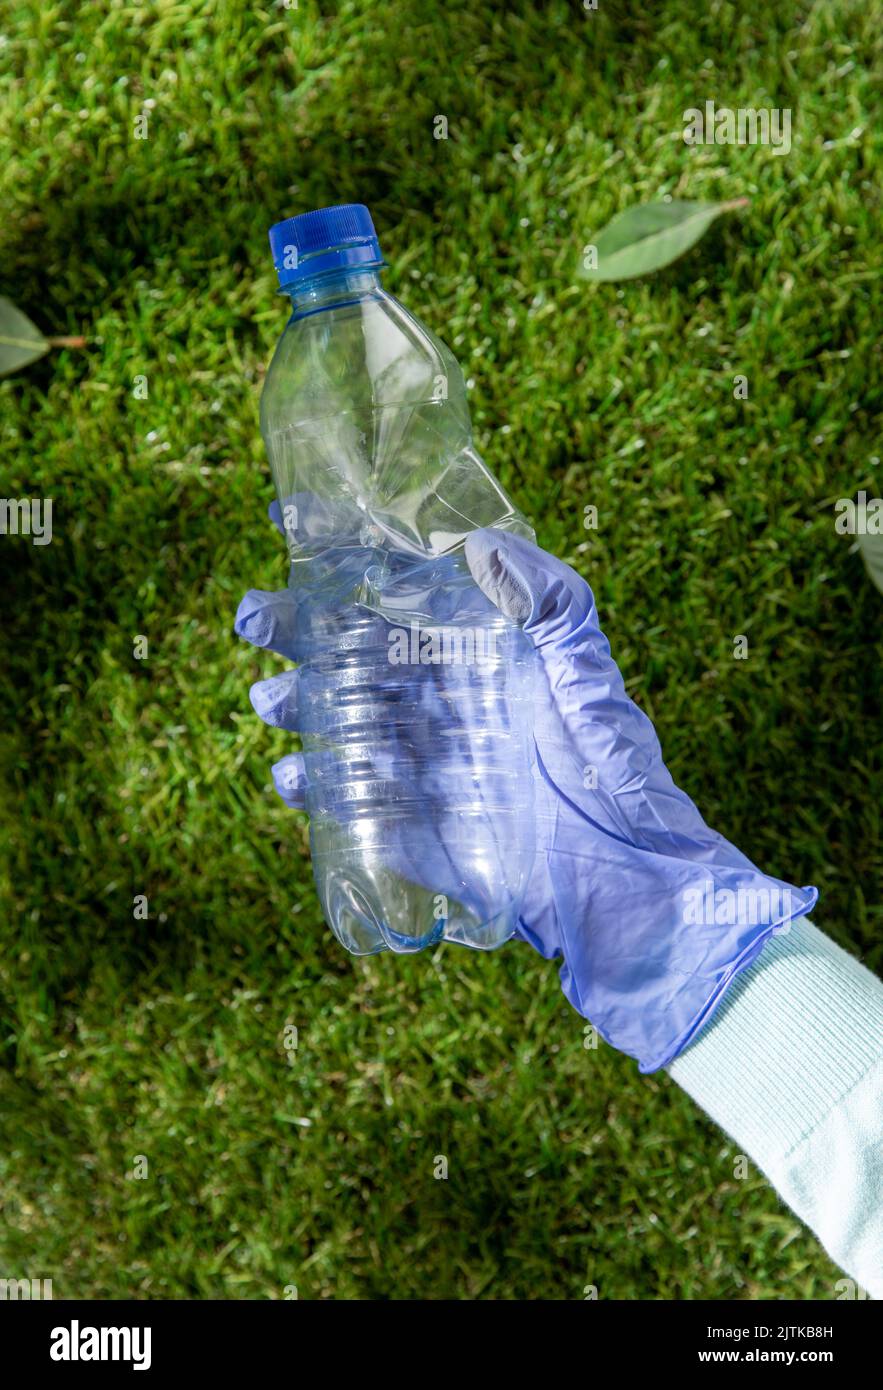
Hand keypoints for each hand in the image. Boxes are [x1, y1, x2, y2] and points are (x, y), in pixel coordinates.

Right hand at [236, 520, 815, 1070]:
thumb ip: (550, 601)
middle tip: (255, 619)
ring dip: (301, 710)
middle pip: (354, 663)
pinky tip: (294, 775)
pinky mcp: (416, 835)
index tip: (293, 523)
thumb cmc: (616, 769)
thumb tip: (481, 542)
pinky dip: (317, 791)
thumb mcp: (586, 672)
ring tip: (273, 700)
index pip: (398, 602)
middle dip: (300, 637)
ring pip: (343, 729)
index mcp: (474, 661)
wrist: (634, 881)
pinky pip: (353, 807)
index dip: (345, 564)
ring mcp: (423, 772)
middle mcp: (441, 710)